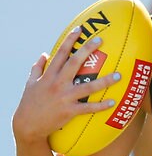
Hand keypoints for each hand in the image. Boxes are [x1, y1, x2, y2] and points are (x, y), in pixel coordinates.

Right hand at [12, 31, 121, 145]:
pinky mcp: (69, 111)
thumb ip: (37, 68)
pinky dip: (100, 106)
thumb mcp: (30, 83)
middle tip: (100, 40)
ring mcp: (64, 98)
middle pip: (73, 64)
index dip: (69, 40)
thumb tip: (44, 54)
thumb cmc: (30, 103)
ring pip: (87, 87)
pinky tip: (113, 102)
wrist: (27, 126)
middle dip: (86, 50)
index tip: (79, 29)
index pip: (60, 54)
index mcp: (48, 76)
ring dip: (104, 81)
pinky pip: (88, 108)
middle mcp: (57, 84)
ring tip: (119, 75)